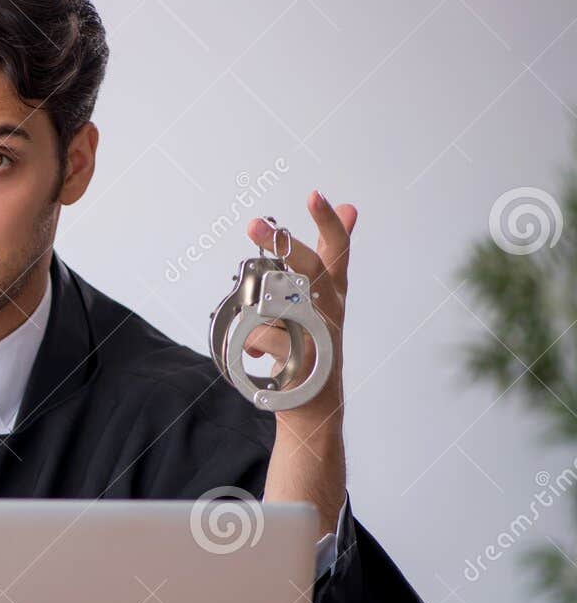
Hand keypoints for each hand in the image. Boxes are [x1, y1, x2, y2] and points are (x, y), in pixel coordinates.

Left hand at [243, 190, 357, 535]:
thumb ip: (320, 262)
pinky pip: (266, 339)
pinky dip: (254, 345)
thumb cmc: (307, 349)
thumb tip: (348, 209)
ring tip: (257, 325)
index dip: (329, 222)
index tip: (317, 194)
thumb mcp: (312, 303)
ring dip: (261, 312)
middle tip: (254, 224)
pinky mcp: (305, 360)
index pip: (338, 251)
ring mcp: (320, 335)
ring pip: (281, 304)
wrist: (309, 408)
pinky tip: (258, 359)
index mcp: (332, 295)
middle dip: (283, 245)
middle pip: (311, 269)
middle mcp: (331, 311)